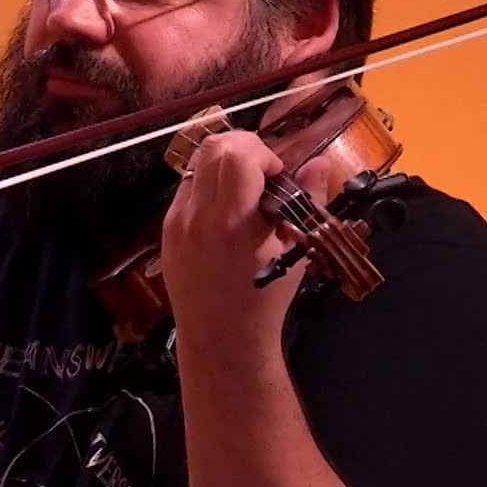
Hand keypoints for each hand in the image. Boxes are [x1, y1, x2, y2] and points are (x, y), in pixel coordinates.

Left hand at [161, 130, 327, 343]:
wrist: (221, 339)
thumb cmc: (264, 300)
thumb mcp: (295, 252)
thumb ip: (307, 202)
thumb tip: (319, 163)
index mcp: (232, 222)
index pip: (237, 155)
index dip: (263, 152)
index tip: (278, 174)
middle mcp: (197, 216)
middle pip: (212, 147)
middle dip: (244, 147)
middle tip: (264, 172)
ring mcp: (176, 221)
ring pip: (195, 164)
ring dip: (224, 163)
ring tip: (246, 190)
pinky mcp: (166, 230)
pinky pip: (187, 189)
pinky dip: (209, 185)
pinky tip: (227, 210)